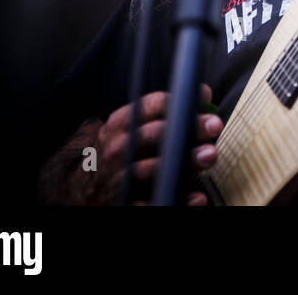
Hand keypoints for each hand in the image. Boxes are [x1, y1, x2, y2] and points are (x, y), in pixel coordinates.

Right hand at [44, 84, 221, 205]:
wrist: (84, 188)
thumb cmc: (121, 151)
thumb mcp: (133, 126)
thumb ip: (165, 111)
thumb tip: (202, 93)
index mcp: (122, 124)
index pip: (149, 106)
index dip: (178, 102)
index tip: (204, 100)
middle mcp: (117, 148)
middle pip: (153, 134)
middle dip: (185, 129)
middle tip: (214, 126)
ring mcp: (118, 177)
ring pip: (150, 168)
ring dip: (181, 162)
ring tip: (209, 156)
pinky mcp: (124, 203)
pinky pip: (150, 204)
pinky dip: (176, 200)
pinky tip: (196, 197)